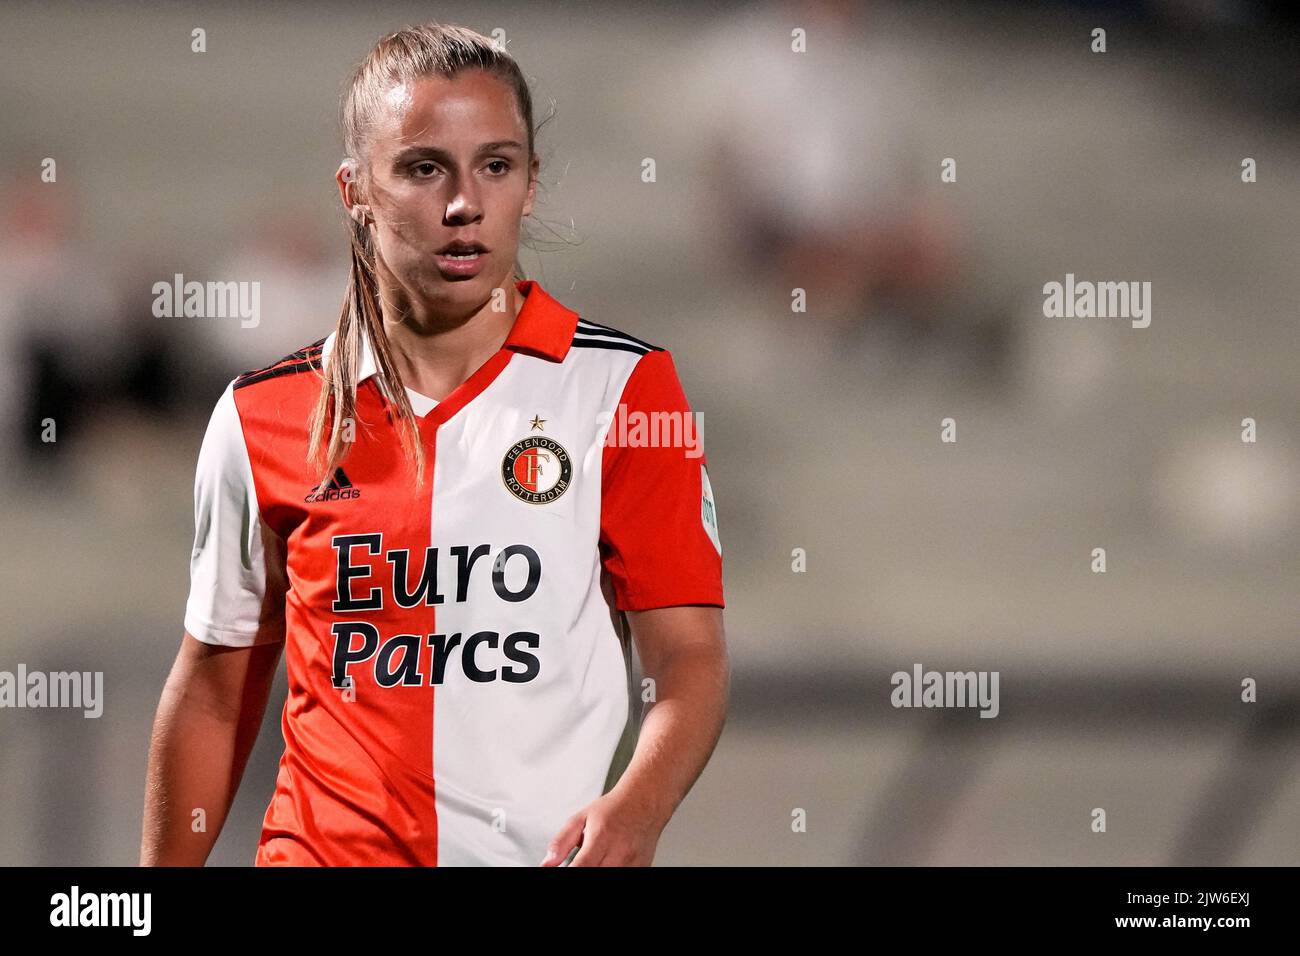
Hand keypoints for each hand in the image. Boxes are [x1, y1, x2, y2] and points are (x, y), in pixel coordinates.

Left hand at [539, 791, 666, 866]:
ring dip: (597, 869)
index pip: (582, 866)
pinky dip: (610, 870)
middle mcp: (618, 853)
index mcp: (601, 838)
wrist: (644, 803)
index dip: (571, 871)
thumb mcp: (581, 818)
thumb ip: (561, 842)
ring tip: (596, 859)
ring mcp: (631, 864)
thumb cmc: (614, 809)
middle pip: (595, 873)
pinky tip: (607, 861)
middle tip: (579, 862)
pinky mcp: (641, 868)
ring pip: (608, 877)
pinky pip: (621, 875)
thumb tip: (546, 863)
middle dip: (582, 871)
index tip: (562, 870)